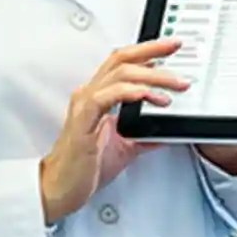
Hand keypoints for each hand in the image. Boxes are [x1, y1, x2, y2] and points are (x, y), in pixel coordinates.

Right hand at [39, 38, 189, 224]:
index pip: (123, 63)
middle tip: (176, 48)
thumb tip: (167, 131)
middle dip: (153, 50)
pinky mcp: (83, 121)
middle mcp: (90, 95)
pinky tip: (147, 94)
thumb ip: (145, 135)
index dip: (148, 50)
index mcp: (99, 96)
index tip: (171, 46)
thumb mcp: (126, 148)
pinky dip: (130, 92)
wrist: (60, 190)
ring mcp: (85, 105)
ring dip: (152, 76)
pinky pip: (107, 97)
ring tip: (175, 84)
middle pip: (122, 59)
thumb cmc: (84, 168)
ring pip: (120, 74)